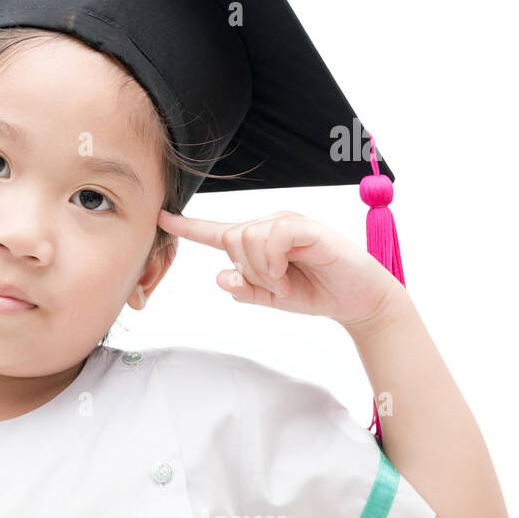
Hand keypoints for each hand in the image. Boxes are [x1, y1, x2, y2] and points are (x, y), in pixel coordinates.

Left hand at [157, 209, 398, 327]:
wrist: (356, 300)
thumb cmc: (315, 293)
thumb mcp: (271, 298)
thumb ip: (245, 290)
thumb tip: (220, 276)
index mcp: (257, 243)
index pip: (217, 233)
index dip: (188, 227)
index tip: (162, 217)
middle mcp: (269, 226)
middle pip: (231, 240)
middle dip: (249, 271)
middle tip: (277, 286)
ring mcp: (287, 223)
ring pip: (247, 238)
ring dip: (263, 271)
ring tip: (286, 282)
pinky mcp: (306, 226)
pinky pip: (271, 237)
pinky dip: (274, 262)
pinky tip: (289, 275)